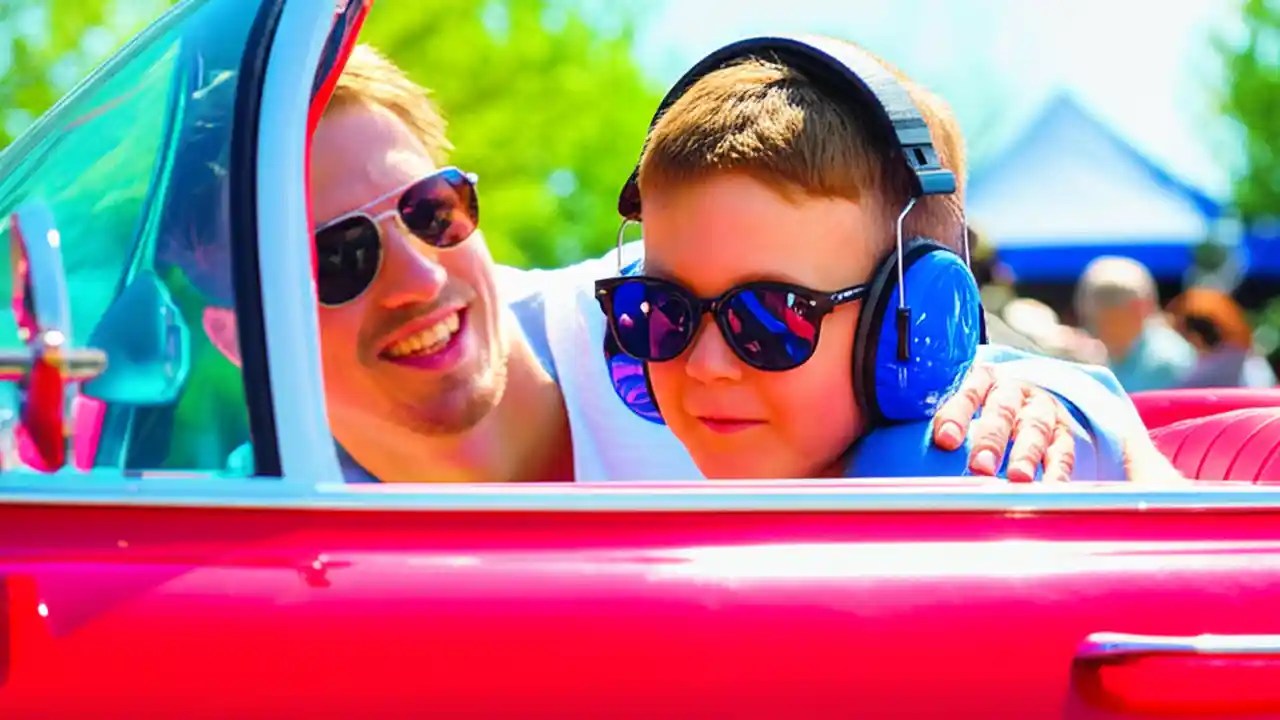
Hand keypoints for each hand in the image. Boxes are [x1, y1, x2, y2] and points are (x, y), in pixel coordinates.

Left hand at [932, 363, 1075, 481]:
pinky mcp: (1063, 430)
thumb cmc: (983, 405)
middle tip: (981, 467)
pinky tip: (1051, 487)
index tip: (946, 440)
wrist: (1028, 395)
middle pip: (1003, 411)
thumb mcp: (964, 403)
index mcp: (984, 379)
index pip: (968, 393)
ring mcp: (1042, 409)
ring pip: (1035, 430)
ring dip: (1026, 455)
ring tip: (1017, 479)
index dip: (957, 416)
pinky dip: (1058, 470)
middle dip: (992, 440)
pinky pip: (1062, 450)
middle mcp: (1015, 391)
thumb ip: (947, 421)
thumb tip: (924, 451)